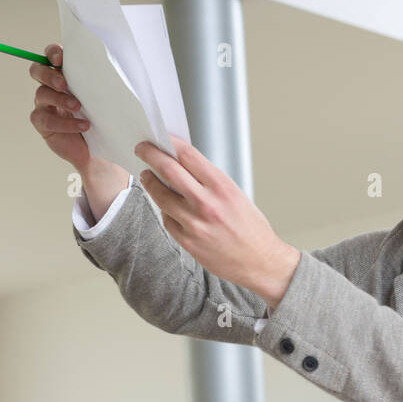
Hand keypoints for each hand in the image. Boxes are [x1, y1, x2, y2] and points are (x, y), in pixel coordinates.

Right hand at [28, 43, 92, 169]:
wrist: (98, 147)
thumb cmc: (101, 117)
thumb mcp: (104, 97)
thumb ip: (103, 82)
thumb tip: (119, 68)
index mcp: (64, 74)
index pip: (51, 55)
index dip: (52, 52)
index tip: (60, 58)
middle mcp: (50, 86)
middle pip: (37, 70)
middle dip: (49, 75)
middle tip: (63, 84)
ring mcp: (44, 104)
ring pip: (41, 93)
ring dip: (59, 99)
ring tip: (77, 107)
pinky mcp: (43, 123)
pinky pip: (47, 120)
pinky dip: (65, 123)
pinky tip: (83, 126)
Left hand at [134, 135, 299, 305]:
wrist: (260, 262)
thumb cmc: (252, 229)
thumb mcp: (236, 195)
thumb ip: (210, 181)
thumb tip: (184, 165)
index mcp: (221, 187)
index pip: (187, 155)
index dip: (170, 142)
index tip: (160, 139)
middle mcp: (206, 203)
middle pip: (168, 170)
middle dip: (150, 155)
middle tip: (142, 149)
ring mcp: (195, 223)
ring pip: (160, 195)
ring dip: (150, 182)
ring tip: (147, 176)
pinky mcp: (188, 241)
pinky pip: (167, 219)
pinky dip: (164, 209)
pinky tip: (166, 206)